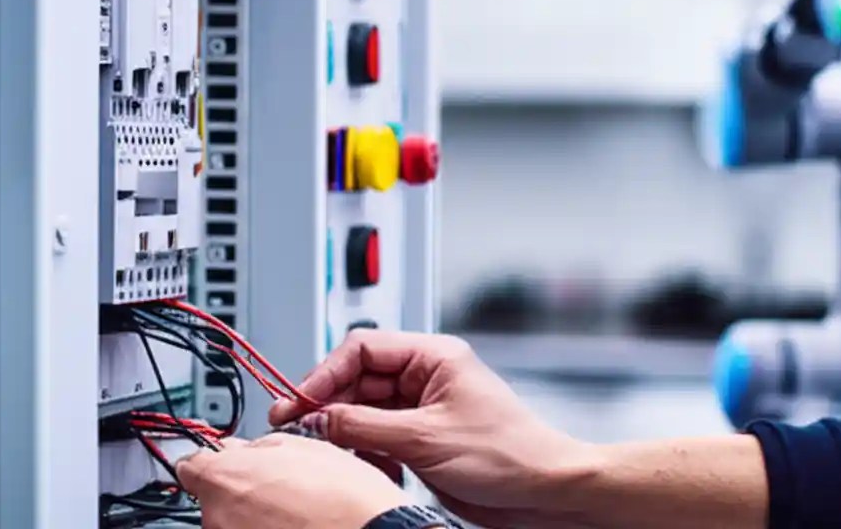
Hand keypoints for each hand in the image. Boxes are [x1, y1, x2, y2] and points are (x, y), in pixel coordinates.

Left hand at [177, 434, 409, 528]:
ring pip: (231, 521)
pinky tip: (293, 528)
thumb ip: (262, 446)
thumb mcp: (307, 447)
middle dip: (240, 489)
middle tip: (278, 488)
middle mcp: (215, 516)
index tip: (230, 463)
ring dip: (253, 515)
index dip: (214, 461)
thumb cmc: (346, 499)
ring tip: (293, 513)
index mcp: (224, 477)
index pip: (191, 464)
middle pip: (214, 495)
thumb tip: (245, 448)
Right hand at [268, 331, 596, 527]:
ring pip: (363, 411)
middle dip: (328, 403)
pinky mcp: (422, 440)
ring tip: (327, 450)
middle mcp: (426, 377)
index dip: (324, 373)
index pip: (362, 348)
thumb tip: (317, 418)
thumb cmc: (510, 454)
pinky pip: (376, 438)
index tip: (298, 401)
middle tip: (297, 427)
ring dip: (344, 431)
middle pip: (358, 378)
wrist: (544, 492)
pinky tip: (361, 466)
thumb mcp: (424, 438)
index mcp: (433, 356)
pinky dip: (363, 452)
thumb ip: (363, 427)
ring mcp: (423, 409)